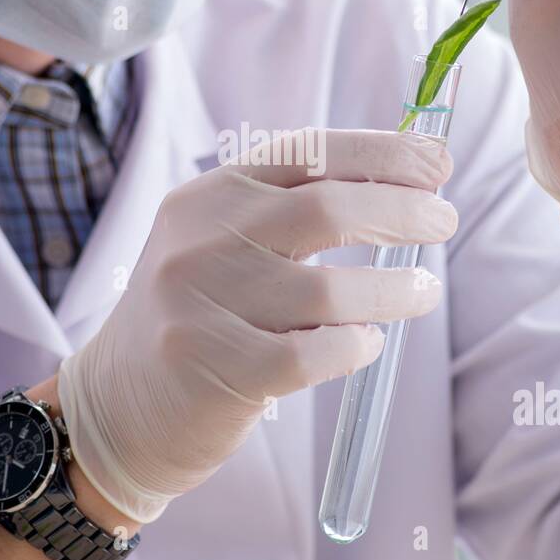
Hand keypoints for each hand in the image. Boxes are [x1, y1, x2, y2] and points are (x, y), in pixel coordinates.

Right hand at [56, 130, 456, 522]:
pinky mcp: (217, 370)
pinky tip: (365, 344)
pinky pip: (317, 353)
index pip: (307, 152)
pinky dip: (357, 346)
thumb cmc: (198, 317)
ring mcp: (203, 305)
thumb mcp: (221, 242)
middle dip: (404, 210)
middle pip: (328, 207)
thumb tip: (404, 183)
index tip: (436, 162)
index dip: (383, 152)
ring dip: (395, 290)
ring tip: (421, 291)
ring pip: (332, 289)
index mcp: (208, 195)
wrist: (116, 408)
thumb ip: (290, 210)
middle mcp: (199, 240)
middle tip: (443, 220)